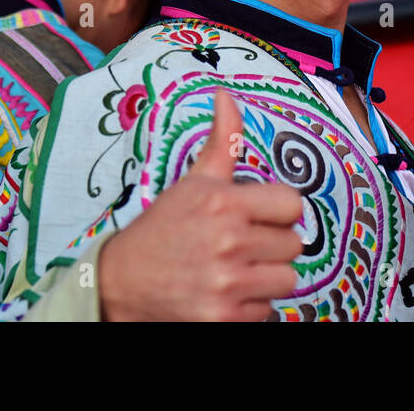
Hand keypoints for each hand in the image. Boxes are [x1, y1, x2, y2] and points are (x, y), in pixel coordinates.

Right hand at [97, 90, 303, 320]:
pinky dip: (250, 307)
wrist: (120, 283)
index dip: (278, 210)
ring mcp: (227, 283)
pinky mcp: (223, 318)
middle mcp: (228, 241)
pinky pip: (267, 311)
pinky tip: (225, 293)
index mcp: (223, 202)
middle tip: (242, 244)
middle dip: (271, 244)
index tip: (259, 216)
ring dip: (266, 277)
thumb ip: (222, 141)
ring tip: (236, 269)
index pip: (292, 204)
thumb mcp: (192, 182)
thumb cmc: (161, 229)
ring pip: (286, 280)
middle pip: (294, 244)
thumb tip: (226, 94)